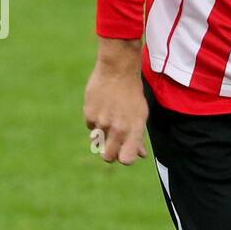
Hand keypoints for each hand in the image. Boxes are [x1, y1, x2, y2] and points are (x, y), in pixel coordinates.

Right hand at [84, 38, 148, 164]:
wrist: (117, 70)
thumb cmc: (132, 93)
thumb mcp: (141, 115)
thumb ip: (139, 137)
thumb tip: (141, 155)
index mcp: (133, 130)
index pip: (126, 160)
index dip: (125, 158)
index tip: (125, 152)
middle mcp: (118, 129)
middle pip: (108, 157)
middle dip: (110, 154)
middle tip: (112, 144)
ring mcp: (102, 122)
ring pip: (97, 142)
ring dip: (102, 135)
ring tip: (109, 118)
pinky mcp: (89, 114)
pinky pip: (91, 127)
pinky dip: (95, 122)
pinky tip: (102, 107)